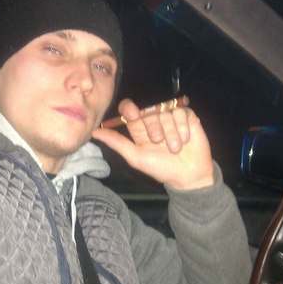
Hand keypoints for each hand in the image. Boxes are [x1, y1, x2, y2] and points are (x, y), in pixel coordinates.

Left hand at [92, 98, 213, 189]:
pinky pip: (181, 111)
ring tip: (176, 147)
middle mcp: (153, 121)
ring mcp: (170, 117)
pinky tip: (185, 139)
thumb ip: (116, 143)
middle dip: (155, 127)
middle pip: (149, 110)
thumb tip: (94, 132)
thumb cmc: (161, 169)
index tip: (134, 114)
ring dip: (171, 131)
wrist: (188, 175)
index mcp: (138, 129)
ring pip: (166, 112)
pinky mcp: (186, 116)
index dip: (129, 108)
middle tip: (160, 143)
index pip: (128, 109)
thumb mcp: (136, 157)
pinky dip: (182, 126)